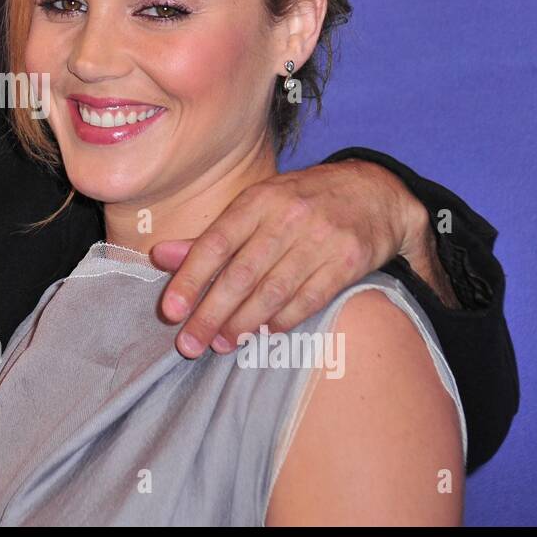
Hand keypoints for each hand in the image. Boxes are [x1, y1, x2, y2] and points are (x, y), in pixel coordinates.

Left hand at [152, 159, 422, 358]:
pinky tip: (265, 334)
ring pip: (274, 290)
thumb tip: (160, 256)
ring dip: (244, 323)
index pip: (215, 243)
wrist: (376, 192)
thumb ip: (209, 238)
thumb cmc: (301, 202)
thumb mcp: (256, 206)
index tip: (171, 310)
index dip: (190, 278)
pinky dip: (284, 320)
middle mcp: (288, 217)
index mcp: (258, 200)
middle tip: (190, 343)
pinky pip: (310, 298)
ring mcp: (321, 239)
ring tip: (222, 345)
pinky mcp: (348, 260)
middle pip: (242, 273)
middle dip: (211, 313)